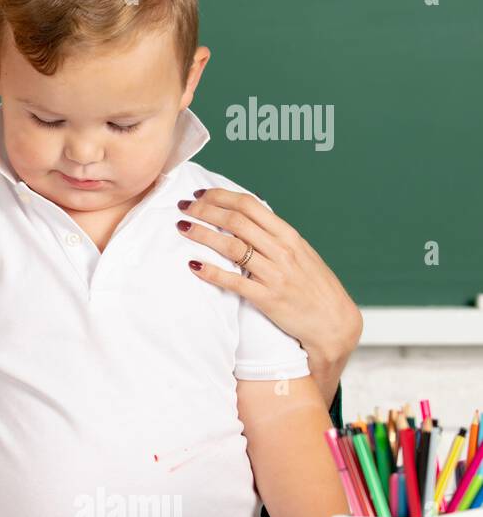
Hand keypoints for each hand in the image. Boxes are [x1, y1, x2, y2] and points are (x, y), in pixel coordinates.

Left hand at [178, 187, 361, 370]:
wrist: (334, 321)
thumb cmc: (315, 286)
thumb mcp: (300, 253)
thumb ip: (274, 237)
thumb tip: (247, 220)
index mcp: (289, 236)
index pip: (249, 205)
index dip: (220, 196)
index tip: (200, 194)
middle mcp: (282, 250)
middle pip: (235, 221)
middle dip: (204, 210)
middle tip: (183, 207)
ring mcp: (274, 274)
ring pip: (230, 247)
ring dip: (201, 234)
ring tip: (182, 227)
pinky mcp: (267, 298)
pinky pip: (233, 281)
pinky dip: (211, 271)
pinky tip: (193, 264)